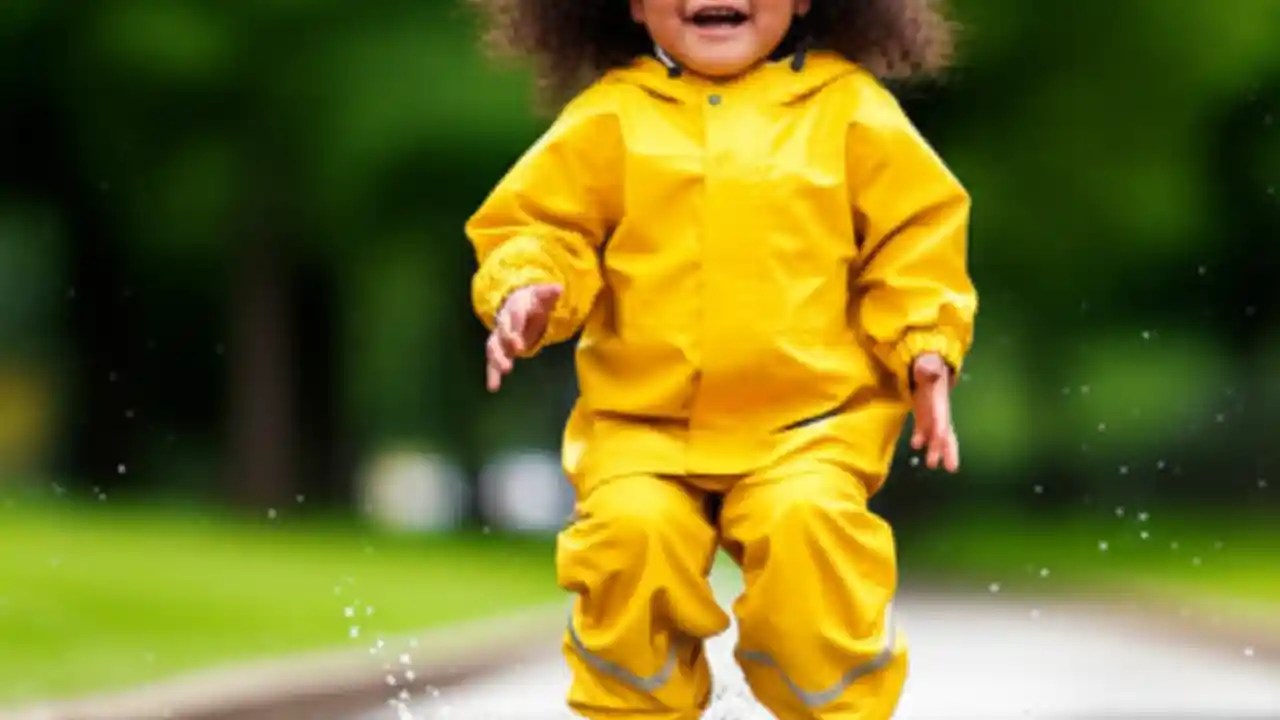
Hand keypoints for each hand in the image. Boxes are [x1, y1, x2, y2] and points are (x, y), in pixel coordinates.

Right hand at [486, 283, 561, 391]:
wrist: (516, 303)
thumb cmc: (532, 302)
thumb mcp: (541, 296)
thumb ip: (549, 293)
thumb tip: (559, 288)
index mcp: (515, 308)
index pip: (513, 318)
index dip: (514, 330)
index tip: (519, 345)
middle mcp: (504, 322)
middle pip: (501, 333)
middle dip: (506, 345)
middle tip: (514, 356)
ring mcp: (500, 336)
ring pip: (494, 348)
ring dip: (497, 360)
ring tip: (504, 372)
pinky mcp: (500, 349)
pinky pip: (492, 361)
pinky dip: (492, 374)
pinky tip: (493, 387)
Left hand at [909, 353, 959, 472]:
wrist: (927, 362)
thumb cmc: (929, 362)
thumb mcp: (928, 363)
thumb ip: (927, 367)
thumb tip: (927, 370)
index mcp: (940, 399)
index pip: (941, 417)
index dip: (940, 428)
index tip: (940, 439)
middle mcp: (939, 410)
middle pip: (946, 432)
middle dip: (947, 449)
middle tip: (951, 468)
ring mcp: (932, 414)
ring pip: (938, 436)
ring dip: (936, 450)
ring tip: (932, 465)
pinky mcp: (924, 415)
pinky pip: (925, 430)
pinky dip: (921, 439)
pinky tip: (915, 446)